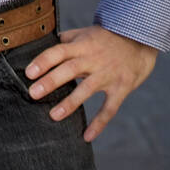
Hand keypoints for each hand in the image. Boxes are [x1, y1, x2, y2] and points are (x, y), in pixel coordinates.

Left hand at [23, 23, 158, 141]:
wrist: (140, 41)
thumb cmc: (107, 38)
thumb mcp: (86, 33)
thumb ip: (66, 39)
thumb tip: (43, 41)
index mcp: (82, 45)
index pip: (58, 51)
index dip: (43, 61)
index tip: (28, 72)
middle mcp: (93, 59)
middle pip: (69, 70)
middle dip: (50, 81)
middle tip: (32, 94)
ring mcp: (107, 74)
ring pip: (86, 90)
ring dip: (69, 103)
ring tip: (53, 116)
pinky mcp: (121, 88)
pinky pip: (109, 108)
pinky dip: (99, 123)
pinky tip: (86, 136)